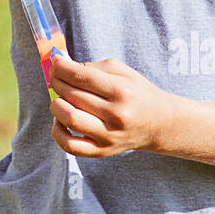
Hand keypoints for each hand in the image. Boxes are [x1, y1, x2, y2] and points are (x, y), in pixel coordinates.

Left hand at [48, 53, 176, 157]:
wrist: (159, 123)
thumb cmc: (136, 93)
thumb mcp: (122, 71)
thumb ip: (92, 66)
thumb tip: (62, 64)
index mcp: (121, 91)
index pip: (81, 77)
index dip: (61, 67)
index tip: (56, 62)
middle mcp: (116, 115)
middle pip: (72, 95)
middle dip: (56, 82)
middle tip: (56, 76)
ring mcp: (108, 136)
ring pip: (69, 118)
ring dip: (56, 104)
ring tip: (60, 98)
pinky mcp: (102, 151)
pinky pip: (70, 145)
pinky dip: (57, 131)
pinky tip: (60, 120)